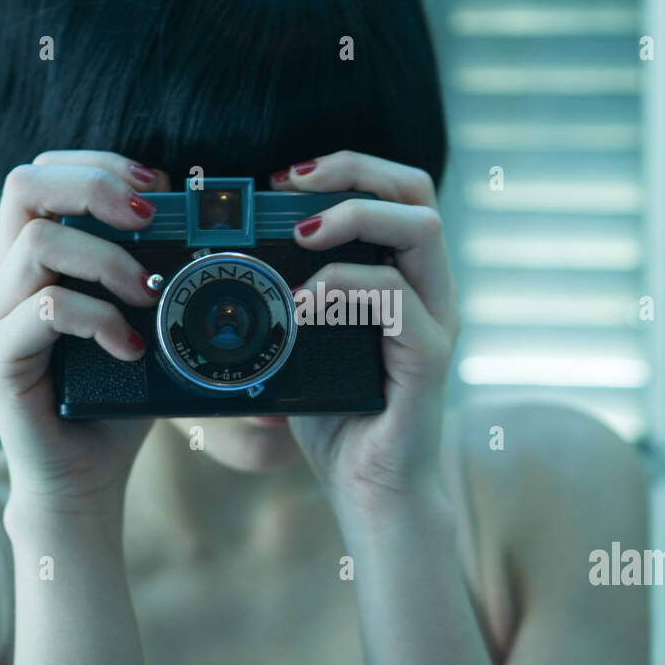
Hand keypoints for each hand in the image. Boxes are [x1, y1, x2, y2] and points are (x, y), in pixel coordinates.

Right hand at [0, 151, 171, 514]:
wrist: (86, 478)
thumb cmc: (119, 396)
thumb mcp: (147, 321)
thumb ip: (162, 271)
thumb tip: (229, 229)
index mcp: (29, 259)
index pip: (44, 174)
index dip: (99, 165)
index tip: (157, 185)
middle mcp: (1, 280)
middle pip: (25, 185)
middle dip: (97, 186)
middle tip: (152, 215)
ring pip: (39, 244)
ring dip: (109, 260)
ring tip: (153, 294)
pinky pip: (45, 310)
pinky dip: (99, 318)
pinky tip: (132, 347)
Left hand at [270, 151, 460, 511]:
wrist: (373, 495)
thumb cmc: (338, 422)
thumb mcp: (303, 345)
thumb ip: (287, 300)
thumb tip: (228, 259)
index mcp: (407, 278)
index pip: (395, 192)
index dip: (343, 169)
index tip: (282, 181)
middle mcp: (432, 290)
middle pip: (417, 189)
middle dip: (352, 171)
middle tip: (291, 185)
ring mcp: (437, 321)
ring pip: (419, 228)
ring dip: (353, 219)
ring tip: (300, 238)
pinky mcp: (429, 358)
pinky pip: (396, 298)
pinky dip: (343, 290)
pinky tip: (301, 308)